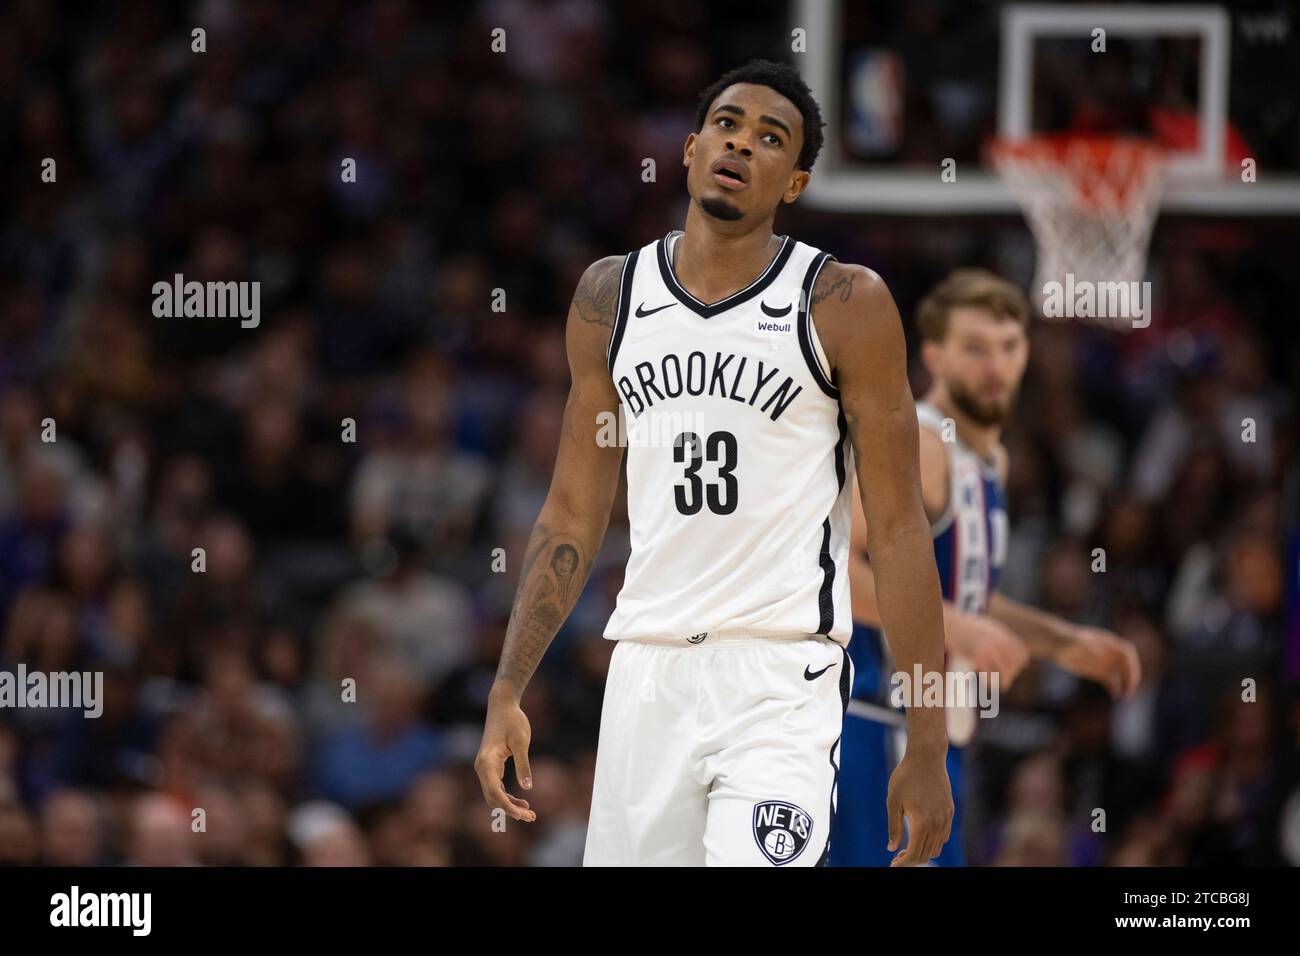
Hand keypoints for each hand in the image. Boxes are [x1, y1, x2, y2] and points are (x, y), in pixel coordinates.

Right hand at [474, 685, 536, 822]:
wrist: (502, 705)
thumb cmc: (512, 720)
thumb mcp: (521, 741)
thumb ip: (523, 764)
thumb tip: (527, 787)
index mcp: (487, 761)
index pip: (494, 791)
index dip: (508, 806)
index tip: (523, 814)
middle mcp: (482, 767)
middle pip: (492, 797)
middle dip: (510, 809)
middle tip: (531, 816)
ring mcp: (484, 767)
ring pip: (493, 794)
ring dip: (509, 805)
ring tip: (529, 812)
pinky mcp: (490, 765)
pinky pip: (495, 786)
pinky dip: (506, 796)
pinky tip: (521, 801)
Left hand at [886, 748, 952, 865]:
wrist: (927, 758)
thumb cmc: (905, 777)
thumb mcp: (893, 801)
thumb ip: (893, 827)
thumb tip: (892, 848)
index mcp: (922, 823)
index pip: (914, 855)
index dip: (902, 863)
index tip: (892, 864)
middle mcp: (937, 824)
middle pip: (926, 855)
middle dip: (910, 861)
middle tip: (896, 858)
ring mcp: (946, 818)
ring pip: (936, 848)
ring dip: (922, 853)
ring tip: (906, 849)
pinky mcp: (950, 812)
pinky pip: (943, 836)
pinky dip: (933, 843)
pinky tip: (920, 837)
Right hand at [946, 611, 1029, 689]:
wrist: (952, 624)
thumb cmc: (967, 626)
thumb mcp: (988, 627)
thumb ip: (999, 636)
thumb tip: (1008, 645)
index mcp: (1004, 635)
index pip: (1022, 653)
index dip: (1021, 663)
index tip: (1019, 668)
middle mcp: (1000, 642)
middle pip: (1015, 663)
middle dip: (1012, 673)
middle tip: (1007, 681)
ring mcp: (990, 650)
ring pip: (1006, 670)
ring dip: (1005, 680)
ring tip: (1002, 687)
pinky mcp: (978, 657)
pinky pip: (989, 674)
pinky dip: (990, 681)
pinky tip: (988, 684)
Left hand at [1055, 626, 1141, 697]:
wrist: (1057, 643)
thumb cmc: (1065, 640)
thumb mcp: (1073, 642)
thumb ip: (1086, 645)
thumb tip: (1100, 653)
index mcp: (1107, 642)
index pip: (1126, 652)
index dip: (1132, 663)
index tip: (1130, 675)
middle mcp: (1110, 653)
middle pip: (1127, 665)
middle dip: (1131, 677)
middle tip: (1130, 690)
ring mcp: (1105, 662)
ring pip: (1121, 674)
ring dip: (1126, 684)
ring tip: (1126, 696)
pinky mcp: (1098, 672)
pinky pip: (1111, 681)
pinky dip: (1115, 688)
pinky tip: (1114, 696)